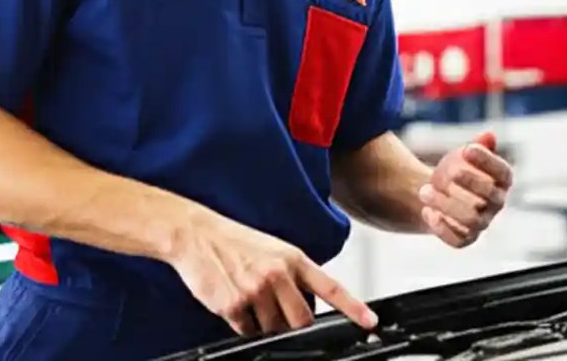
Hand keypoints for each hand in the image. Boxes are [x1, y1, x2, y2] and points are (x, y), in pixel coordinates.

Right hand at [167, 208, 377, 336]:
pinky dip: (243, 324)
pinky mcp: (233, 305)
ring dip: (264, 323)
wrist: (196, 235)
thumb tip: (305, 306)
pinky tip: (234, 301)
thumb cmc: (234, 242)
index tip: (370, 321)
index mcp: (293, 259)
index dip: (353, 307)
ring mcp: (255, 291)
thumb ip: (293, 276)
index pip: (331, 287)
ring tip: (249, 297)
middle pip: (302, 321)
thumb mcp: (273, 250)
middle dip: (293, 325)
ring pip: (273, 329)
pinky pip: (247, 331)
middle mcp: (278, 275)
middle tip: (277, 311)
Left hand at [418, 131, 512, 247]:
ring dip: (446, 205)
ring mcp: (482, 223)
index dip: (487, 161)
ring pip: (471, 219)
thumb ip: (479, 145)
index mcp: (502, 181)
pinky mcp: (466, 238)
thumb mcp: (466, 154)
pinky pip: (458, 240)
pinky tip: (427, 211)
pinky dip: (442, 227)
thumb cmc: (458, 169)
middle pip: (489, 196)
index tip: (466, 149)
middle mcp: (496, 203)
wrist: (441, 193)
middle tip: (445, 174)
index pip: (503, 172)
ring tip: (424, 191)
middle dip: (467, 183)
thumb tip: (489, 136)